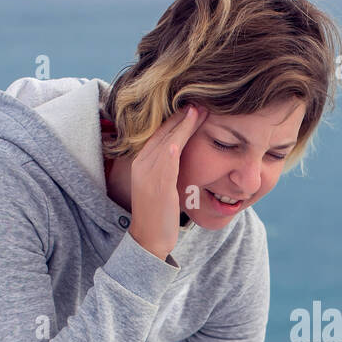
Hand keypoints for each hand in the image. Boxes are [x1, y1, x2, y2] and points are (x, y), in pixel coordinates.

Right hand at [128, 103, 208, 260]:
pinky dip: (172, 150)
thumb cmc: (159, 214)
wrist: (149, 239)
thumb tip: (180, 154)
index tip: (191, 107)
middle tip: (199, 102)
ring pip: (166, 144)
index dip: (176, 120)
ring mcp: (148, 176)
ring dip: (182, 127)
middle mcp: (142, 165)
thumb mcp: (161, 185)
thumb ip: (168, 168)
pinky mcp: (157, 189)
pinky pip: (165, 166)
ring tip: (198, 111)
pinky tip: (181, 139)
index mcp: (142, 162)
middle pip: (163, 134)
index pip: (160, 134)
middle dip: (181, 117)